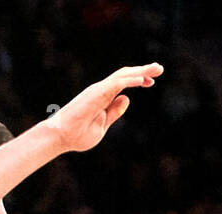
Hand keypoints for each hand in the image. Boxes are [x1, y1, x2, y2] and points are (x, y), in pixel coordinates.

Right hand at [46, 64, 162, 152]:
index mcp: (103, 97)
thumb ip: (114, 112)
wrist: (62, 137)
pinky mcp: (97, 93)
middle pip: (126, 75)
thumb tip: (126, 100)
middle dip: (144, 71)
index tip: (150, 83)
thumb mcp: (103, 125)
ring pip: (123, 75)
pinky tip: (144, 80)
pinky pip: (117, 83)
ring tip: (157, 69)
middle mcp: (102, 90)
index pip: (123, 83)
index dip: (138, 80)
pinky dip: (131, 80)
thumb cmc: (78, 135)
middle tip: (160, 68)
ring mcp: (99, 90)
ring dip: (141, 71)